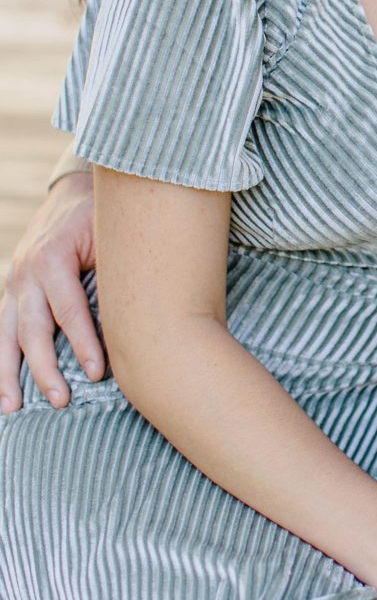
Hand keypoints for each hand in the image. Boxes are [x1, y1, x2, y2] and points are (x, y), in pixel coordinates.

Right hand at [0, 171, 99, 412]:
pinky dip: (0, 359)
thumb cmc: (102, 217)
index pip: (69, 308)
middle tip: (62, 400)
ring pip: (7, 333)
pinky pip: (1, 329)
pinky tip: (1, 390)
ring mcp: (14, 282)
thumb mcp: (111, 234)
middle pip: (33, 328)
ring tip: (13, 407)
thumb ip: (115, 271)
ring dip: (9, 373)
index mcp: (53, 256)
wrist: (75, 192)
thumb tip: (140, 316)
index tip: (98, 373)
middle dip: (45, 367)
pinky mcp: (11, 291)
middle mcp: (27, 271)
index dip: (84, 343)